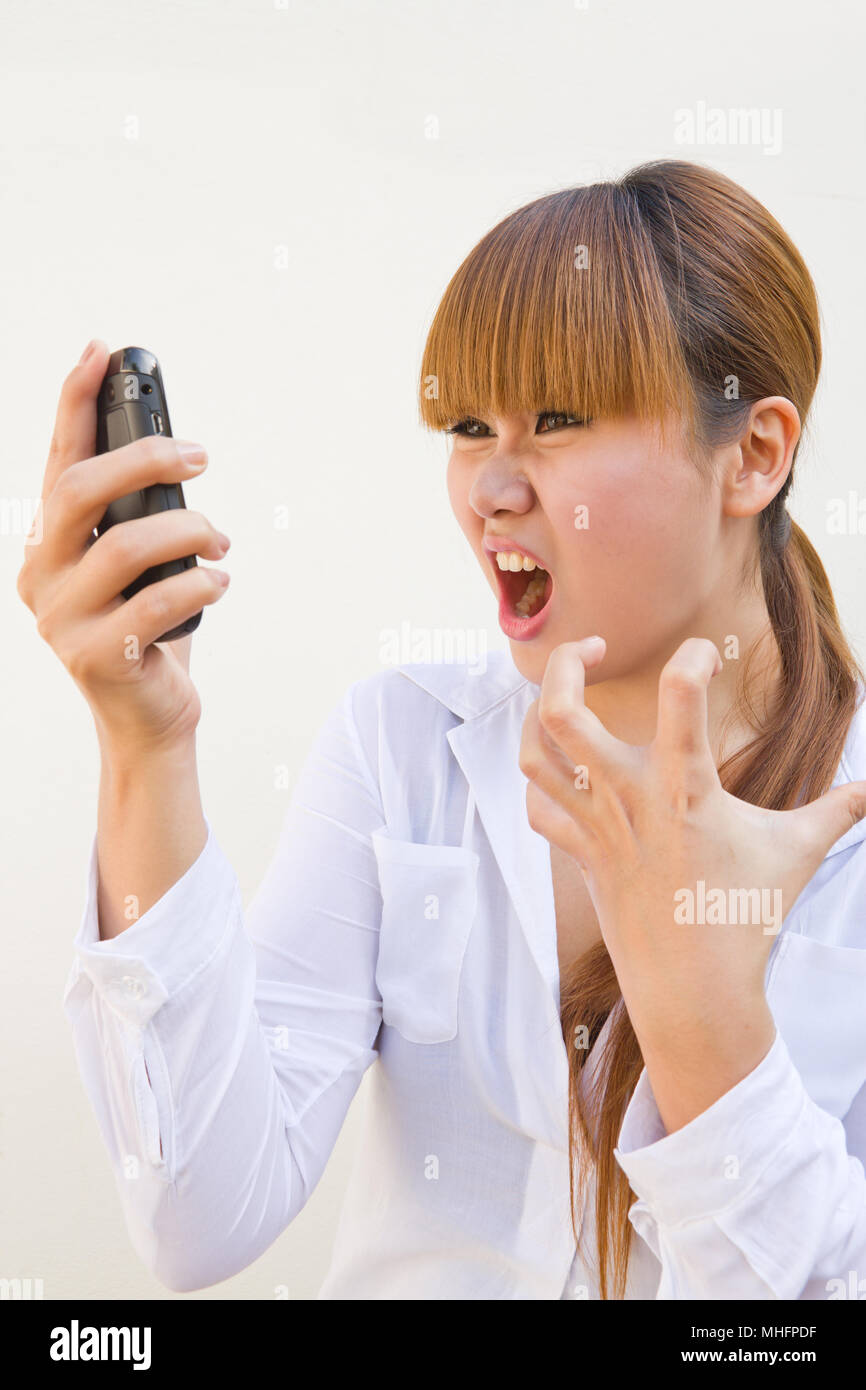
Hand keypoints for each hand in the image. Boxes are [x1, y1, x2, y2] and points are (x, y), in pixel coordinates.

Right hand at [17, 341, 231, 755]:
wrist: (148, 717)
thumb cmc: (148, 629)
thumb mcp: (137, 566)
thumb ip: (136, 516)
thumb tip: (174, 450)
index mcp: (46, 544)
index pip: (56, 460)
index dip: (74, 402)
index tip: (101, 351)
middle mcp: (39, 576)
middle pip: (78, 491)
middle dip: (144, 459)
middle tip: (200, 455)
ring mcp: (61, 620)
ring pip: (124, 546)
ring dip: (189, 532)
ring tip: (220, 542)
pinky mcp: (95, 657)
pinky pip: (156, 603)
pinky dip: (200, 584)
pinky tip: (219, 583)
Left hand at [519, 636, 865, 1123]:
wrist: (693, 992)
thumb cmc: (746, 919)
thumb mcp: (796, 854)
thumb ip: (837, 811)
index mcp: (685, 789)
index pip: (680, 695)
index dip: (693, 657)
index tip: (706, 653)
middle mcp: (629, 799)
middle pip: (563, 712)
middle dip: (565, 663)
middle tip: (592, 647)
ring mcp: (596, 827)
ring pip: (534, 755)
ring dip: (539, 716)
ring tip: (565, 696)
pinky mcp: (581, 854)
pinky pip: (538, 805)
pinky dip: (542, 781)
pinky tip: (563, 769)